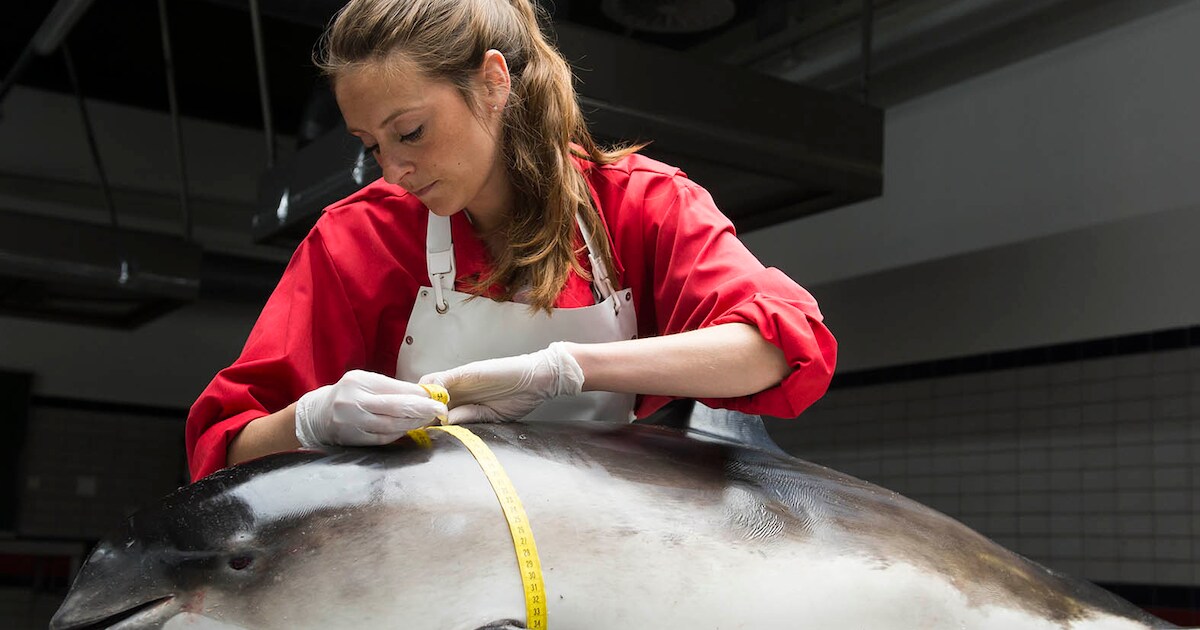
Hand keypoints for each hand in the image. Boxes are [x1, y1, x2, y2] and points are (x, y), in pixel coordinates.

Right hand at [295, 370, 447, 446]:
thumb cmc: (349, 395)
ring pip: (391, 426)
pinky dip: (399, 434)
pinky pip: (382, 438)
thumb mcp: (366, 382)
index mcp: (359, 382)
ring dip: (413, 423)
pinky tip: (410, 429)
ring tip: (428, 419)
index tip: (438, 397)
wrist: (318, 415)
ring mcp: (352, 422)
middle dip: (422, 409)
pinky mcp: (353, 438)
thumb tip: (425, 393)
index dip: (420, 394)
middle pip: (395, 407)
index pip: (395, 388)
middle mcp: (354, 401)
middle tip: (440, 410)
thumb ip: (392, 387)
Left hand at [419, 342, 583, 423]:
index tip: (417, 430)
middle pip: (425, 397)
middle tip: (410, 425)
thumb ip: (468, 417)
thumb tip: (446, 423)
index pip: (433, 407)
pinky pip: (440, 380)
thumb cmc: (519, 397)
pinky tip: (432, 404)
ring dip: (421, 401)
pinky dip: (432, 391)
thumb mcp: (489, 415)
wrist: (537, 379)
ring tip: (419, 417)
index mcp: (462, 399)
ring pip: (427, 387)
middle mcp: (457, 388)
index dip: (423, 417)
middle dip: (417, 410)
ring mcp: (459, 379)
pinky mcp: (463, 372)